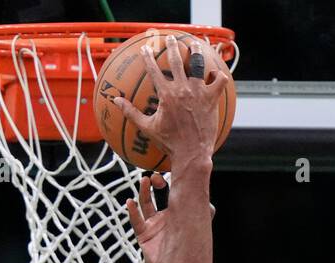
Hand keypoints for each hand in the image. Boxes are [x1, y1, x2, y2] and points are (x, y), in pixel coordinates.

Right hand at [113, 35, 230, 166]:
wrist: (192, 152)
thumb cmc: (169, 142)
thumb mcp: (147, 127)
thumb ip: (131, 112)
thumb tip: (116, 101)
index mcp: (166, 95)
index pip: (153, 70)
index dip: (147, 57)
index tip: (144, 49)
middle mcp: (182, 89)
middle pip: (176, 60)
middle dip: (171, 46)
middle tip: (170, 38)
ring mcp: (199, 92)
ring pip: (199, 64)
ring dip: (196, 52)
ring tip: (194, 45)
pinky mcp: (212, 98)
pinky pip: (219, 80)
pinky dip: (217, 75)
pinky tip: (213, 73)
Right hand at [127, 173, 216, 262]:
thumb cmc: (189, 248)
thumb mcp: (198, 226)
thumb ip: (205, 213)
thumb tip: (211, 204)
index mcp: (175, 213)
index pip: (169, 193)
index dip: (167, 182)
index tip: (166, 174)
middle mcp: (162, 218)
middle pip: (154, 196)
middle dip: (153, 184)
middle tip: (153, 177)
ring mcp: (152, 226)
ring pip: (144, 205)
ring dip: (143, 192)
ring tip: (144, 181)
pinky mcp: (144, 236)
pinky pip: (136, 222)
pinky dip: (132, 212)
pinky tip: (130, 202)